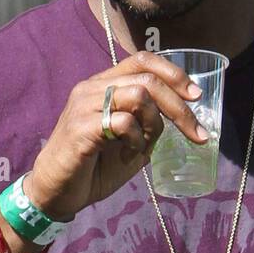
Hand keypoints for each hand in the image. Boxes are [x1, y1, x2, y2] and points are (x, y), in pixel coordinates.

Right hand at [26, 53, 206, 220]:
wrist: (57, 192)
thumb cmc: (92, 168)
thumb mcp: (130, 143)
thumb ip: (148, 126)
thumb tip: (179, 120)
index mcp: (103, 86)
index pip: (142, 60)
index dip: (173, 73)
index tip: (195, 95)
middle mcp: (92, 88)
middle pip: (147, 80)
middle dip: (179, 107)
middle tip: (196, 133)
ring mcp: (84, 106)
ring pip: (138, 96)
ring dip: (154, 125)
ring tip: (144, 147)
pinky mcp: (80, 128)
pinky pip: (123, 122)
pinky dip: (137, 141)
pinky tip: (130, 156)